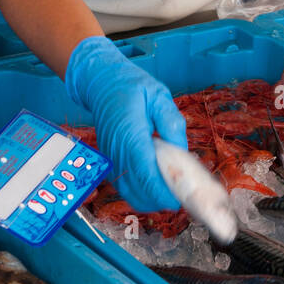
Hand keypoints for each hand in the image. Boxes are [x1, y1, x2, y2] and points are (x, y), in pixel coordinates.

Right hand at [65, 36, 187, 212]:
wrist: (102, 83)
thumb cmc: (132, 87)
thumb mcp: (159, 96)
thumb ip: (172, 123)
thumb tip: (182, 151)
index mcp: (131, 135)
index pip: (145, 173)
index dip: (162, 192)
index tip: (179, 199)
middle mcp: (118, 152)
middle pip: (138, 191)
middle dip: (160, 200)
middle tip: (182, 195)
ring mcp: (111, 160)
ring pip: (130, 194)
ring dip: (151, 200)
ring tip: (171, 191)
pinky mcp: (110, 163)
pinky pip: (124, 188)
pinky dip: (141, 194)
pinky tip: (156, 186)